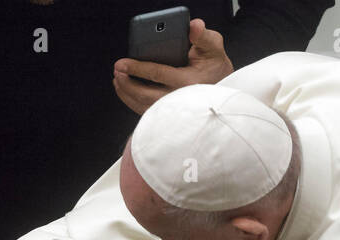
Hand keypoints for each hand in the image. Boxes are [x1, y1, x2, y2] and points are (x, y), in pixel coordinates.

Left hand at [114, 19, 233, 114]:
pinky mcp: (169, 114)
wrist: (222, 88)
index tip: (122, 63)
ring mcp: (174, 110)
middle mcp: (181, 100)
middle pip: (147, 95)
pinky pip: (146, 111)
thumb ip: (204, 36)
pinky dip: (132, 102)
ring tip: (117, 79)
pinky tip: (125, 90)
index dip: (138, 68)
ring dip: (127, 93)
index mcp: (190, 82)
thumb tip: (193, 26)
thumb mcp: (214, 48)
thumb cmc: (216, 66)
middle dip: (128, 83)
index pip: (159, 74)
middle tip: (117, 70)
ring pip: (144, 106)